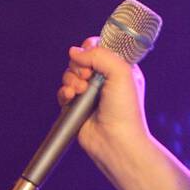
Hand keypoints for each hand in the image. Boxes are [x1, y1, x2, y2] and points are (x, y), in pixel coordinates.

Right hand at [58, 35, 151, 164]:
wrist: (116, 141)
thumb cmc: (125, 110)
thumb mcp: (121, 73)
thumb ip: (100, 55)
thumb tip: (75, 51)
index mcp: (120, 70)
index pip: (101, 48)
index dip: (91, 48)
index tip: (90, 52)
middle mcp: (105, 80)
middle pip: (81, 60)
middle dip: (79, 65)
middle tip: (87, 77)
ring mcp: (90, 94)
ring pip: (70, 75)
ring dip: (71, 79)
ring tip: (80, 91)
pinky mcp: (77, 106)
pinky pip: (63, 92)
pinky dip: (64, 92)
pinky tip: (71, 97)